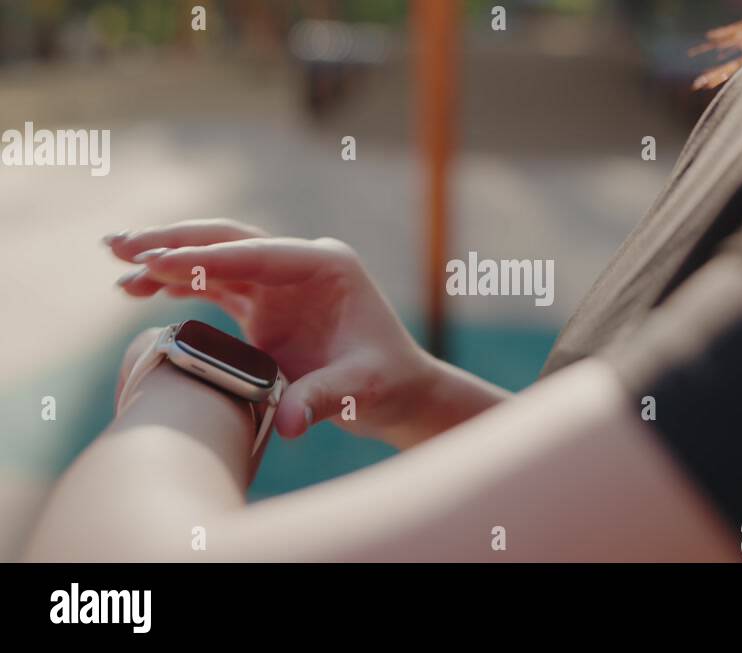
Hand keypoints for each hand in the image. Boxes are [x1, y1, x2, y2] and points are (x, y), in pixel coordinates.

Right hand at [105, 219, 437, 446]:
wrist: (398, 390)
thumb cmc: (388, 383)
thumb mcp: (361, 390)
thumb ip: (323, 400)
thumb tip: (289, 425)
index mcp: (327, 265)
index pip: (258, 254)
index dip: (206, 259)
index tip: (158, 262)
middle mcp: (301, 264)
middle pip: (228, 242)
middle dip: (173, 242)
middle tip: (120, 246)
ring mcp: (281, 282)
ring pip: (215, 260)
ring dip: (167, 259)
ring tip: (117, 264)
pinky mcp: (266, 304)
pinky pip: (216, 285)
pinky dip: (180, 284)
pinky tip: (140, 288)